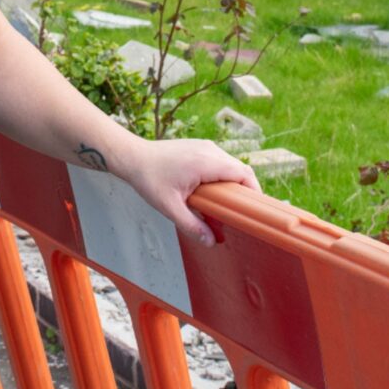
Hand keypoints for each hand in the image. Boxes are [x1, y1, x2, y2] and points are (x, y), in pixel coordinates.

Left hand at [119, 138, 260, 245]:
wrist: (132, 156)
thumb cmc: (148, 179)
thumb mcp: (169, 206)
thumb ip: (191, 225)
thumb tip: (211, 242)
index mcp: (206, 162)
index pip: (243, 174)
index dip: (254, 192)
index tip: (255, 210)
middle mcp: (210, 150)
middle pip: (240, 170)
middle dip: (245, 191)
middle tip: (242, 213)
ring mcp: (205, 147)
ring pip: (231, 165)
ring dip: (233, 184)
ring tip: (228, 206)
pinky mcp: (200, 147)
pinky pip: (221, 162)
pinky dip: (224, 176)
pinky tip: (215, 193)